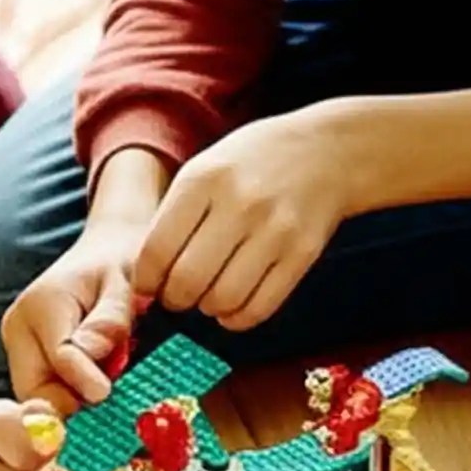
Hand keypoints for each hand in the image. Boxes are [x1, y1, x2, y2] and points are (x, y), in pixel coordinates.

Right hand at [1, 218, 142, 416]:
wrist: (102, 257)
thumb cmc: (118, 268)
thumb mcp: (124, 286)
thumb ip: (109, 319)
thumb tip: (89, 353)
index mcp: (41, 304)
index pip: (59, 355)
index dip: (83, 379)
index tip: (106, 393)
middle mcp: (18, 326)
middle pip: (34, 386)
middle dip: (68, 403)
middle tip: (107, 406)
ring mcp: (16, 344)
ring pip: (33, 395)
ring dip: (66, 403)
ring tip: (103, 395)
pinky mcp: (22, 358)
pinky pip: (39, 391)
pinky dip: (64, 399)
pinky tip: (90, 393)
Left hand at [133, 109, 354, 330]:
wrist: (327, 151)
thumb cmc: (251, 164)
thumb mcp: (203, 170)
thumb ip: (172, 218)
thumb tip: (143, 278)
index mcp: (203, 180)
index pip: (156, 249)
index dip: (145, 280)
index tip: (147, 286)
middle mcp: (239, 204)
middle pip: (187, 280)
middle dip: (173, 299)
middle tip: (176, 295)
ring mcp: (275, 230)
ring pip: (223, 299)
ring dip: (206, 308)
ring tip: (206, 296)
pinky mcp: (303, 253)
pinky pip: (260, 307)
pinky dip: (238, 318)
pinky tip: (232, 307)